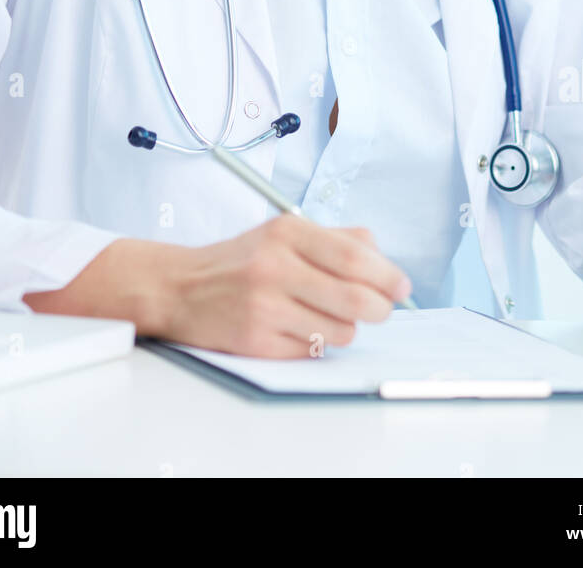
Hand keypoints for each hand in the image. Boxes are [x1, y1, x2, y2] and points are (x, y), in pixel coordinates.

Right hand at [150, 214, 412, 357]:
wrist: (181, 288)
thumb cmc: (241, 261)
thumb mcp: (283, 232)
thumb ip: (334, 239)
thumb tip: (383, 258)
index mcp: (286, 233)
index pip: (353, 257)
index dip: (386, 275)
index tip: (401, 285)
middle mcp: (274, 268)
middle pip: (354, 299)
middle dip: (380, 308)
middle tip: (382, 308)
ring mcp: (264, 308)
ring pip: (339, 331)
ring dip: (346, 328)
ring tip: (325, 314)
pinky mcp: (256, 343)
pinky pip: (312, 351)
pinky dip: (316, 342)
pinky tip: (297, 327)